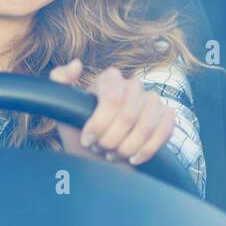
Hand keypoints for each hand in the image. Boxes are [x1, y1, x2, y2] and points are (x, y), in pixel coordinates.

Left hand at [48, 59, 174, 166]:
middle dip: (111, 140)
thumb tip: (76, 64)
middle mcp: (133, 85)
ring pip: (147, 125)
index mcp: (109, 80)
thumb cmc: (81, 137)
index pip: (112, 98)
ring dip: (127, 148)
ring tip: (114, 154)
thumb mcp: (64, 114)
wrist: (100, 161)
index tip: (87, 140)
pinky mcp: (166, 116)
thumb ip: (59, 84)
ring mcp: (152, 100)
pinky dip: (147, 149)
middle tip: (100, 149)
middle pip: (129, 115)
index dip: (100, 123)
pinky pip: (165, 130)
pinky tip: (133, 158)